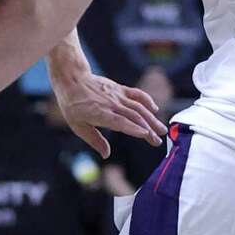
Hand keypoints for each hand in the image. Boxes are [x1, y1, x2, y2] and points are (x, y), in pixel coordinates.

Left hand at [52, 73, 166, 158]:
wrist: (72, 79)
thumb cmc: (73, 104)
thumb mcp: (78, 126)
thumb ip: (94, 140)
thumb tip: (106, 154)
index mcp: (100, 113)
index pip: (120, 122)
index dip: (134, 128)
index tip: (146, 135)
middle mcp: (111, 104)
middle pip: (133, 117)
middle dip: (148, 129)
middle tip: (158, 141)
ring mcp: (117, 95)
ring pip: (138, 107)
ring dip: (151, 118)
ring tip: (162, 129)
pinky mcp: (120, 89)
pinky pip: (136, 94)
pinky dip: (147, 100)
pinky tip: (154, 109)